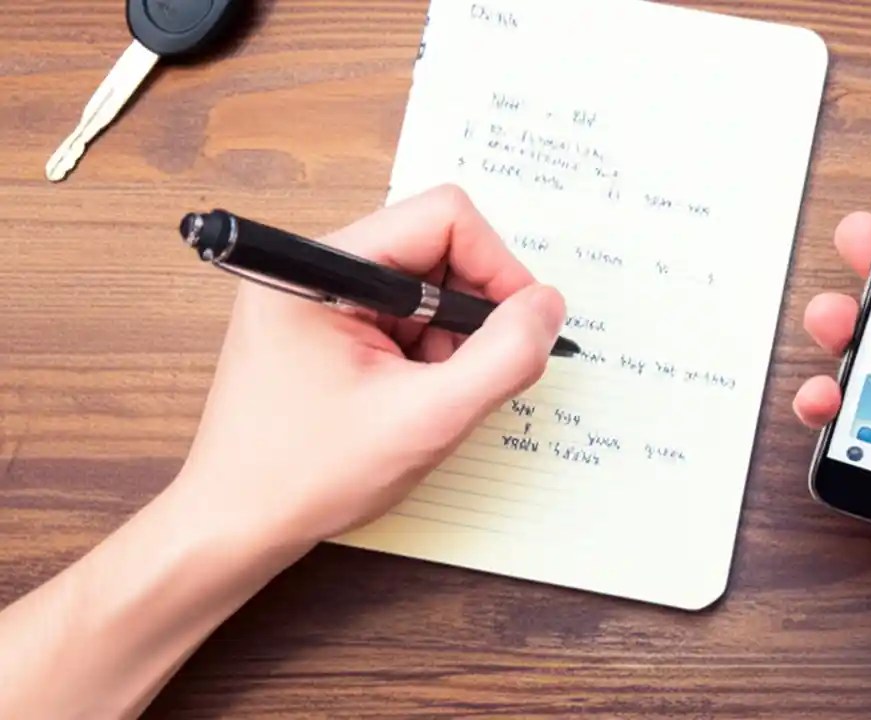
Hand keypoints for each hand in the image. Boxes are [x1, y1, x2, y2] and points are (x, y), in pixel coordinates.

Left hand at [177, 185, 566, 546]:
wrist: (237, 526)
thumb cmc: (308, 476)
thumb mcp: (426, 419)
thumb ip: (502, 357)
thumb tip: (548, 305)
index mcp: (321, 266)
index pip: (444, 218)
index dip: (497, 267)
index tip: (520, 329)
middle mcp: (316, 266)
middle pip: (438, 246)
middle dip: (474, 311)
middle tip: (473, 374)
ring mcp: (320, 296)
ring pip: (428, 286)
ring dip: (452, 339)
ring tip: (430, 397)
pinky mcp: (328, 326)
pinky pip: (406, 317)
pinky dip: (430, 355)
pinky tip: (413, 400)